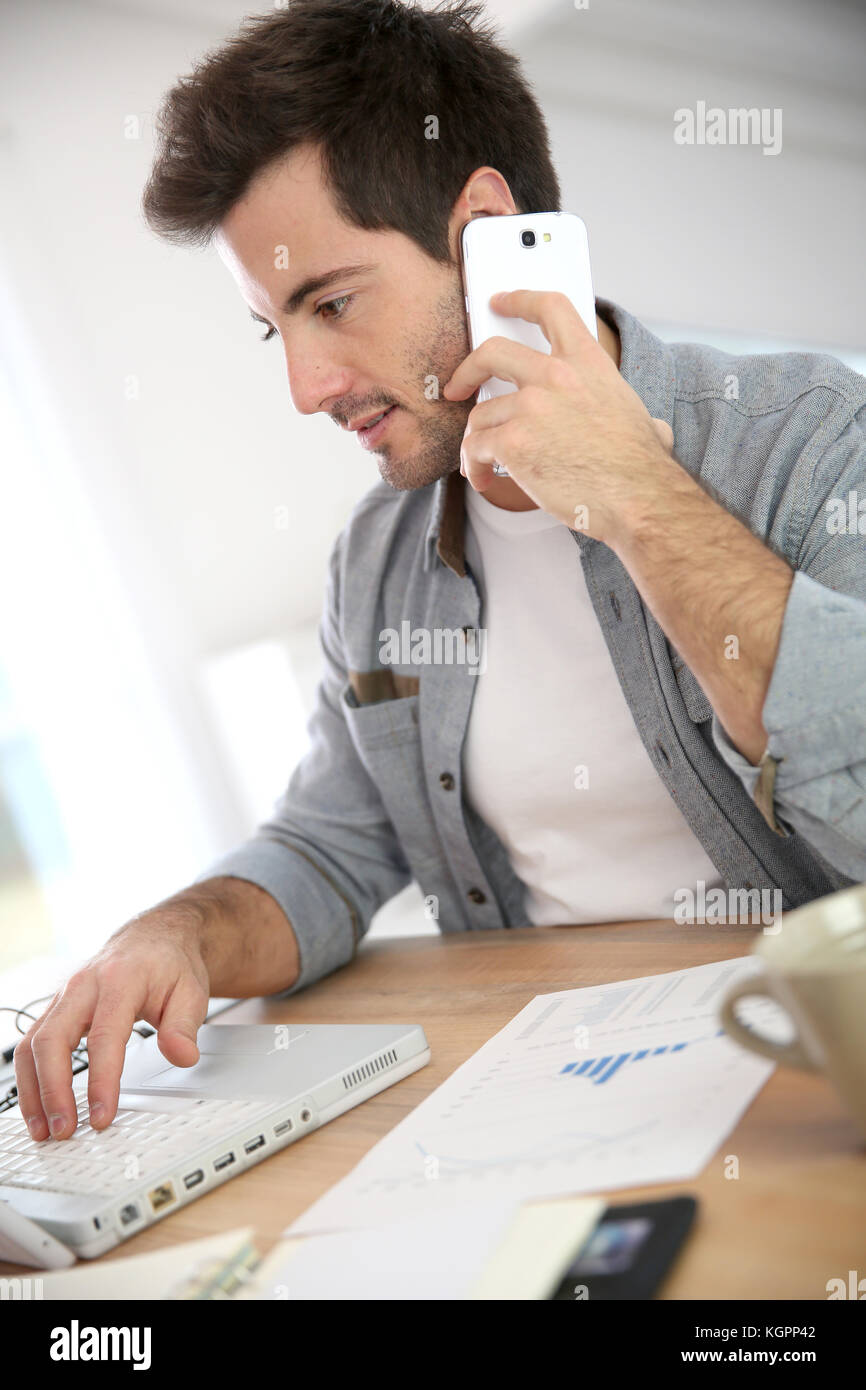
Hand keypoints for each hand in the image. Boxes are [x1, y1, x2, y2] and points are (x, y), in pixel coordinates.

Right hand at [13, 914, 208, 1140]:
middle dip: (53, 1090)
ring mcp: (65, 997)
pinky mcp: (57, 1009)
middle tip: (64, 1129)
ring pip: (32, 1044)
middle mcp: (84, 986)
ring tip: (43, 1129)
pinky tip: (37, 1106)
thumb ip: (184, 1026)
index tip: (101, 1115)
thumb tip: (182, 1057)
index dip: (100, 1080)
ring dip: (33, 1090)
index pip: (104, 1036)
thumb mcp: (192, 991)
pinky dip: (30, 1078)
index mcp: (120, 980)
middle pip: (52, 1040)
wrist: (153, 939)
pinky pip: (31, 1044)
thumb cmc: (170, 965)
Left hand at [443, 289, 676, 547]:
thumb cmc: (640, 467)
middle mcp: (555, 376)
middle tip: (458, 386)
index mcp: (587, 362)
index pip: (550, 309)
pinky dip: (473, 466)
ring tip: (484, 465)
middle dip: (467, 369)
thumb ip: (628, 414)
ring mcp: (531, 407)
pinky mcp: (512, 441)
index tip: (498, 301)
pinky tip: (484, 479)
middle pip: (491, 352)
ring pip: (480, 415)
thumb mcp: (641, 417)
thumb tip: (656, 431)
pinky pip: (474, 448)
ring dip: (477, 441)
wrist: (637, 497)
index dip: (519, 300)